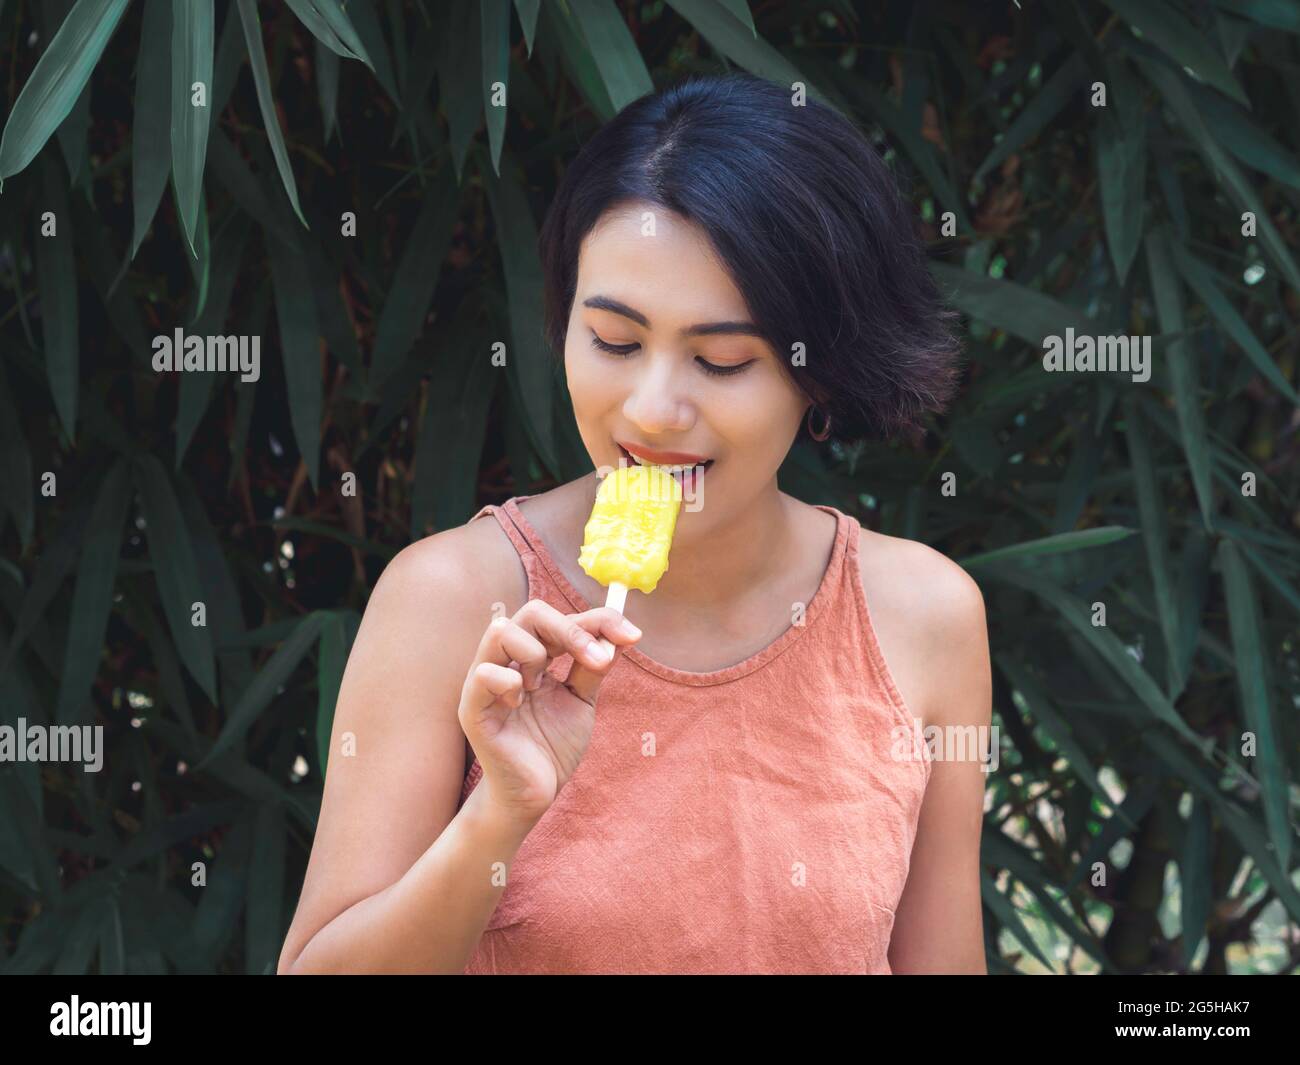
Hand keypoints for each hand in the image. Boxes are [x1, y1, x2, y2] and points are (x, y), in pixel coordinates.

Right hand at [457, 599, 641, 823]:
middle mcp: (507, 660)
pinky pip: (485, 674)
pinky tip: (519, 704)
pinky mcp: (472, 708)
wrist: (535, 795)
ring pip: (500, 631)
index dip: (599, 620)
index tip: (633, 636)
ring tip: (541, 685)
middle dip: (571, 630)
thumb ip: (593, 667)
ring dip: (535, 654)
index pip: (560, 617)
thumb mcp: (582, 701)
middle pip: (531, 612)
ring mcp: (485, 681)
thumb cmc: (553, 746)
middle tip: (598, 661)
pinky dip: (510, 682)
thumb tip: (618, 634)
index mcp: (533, 655)